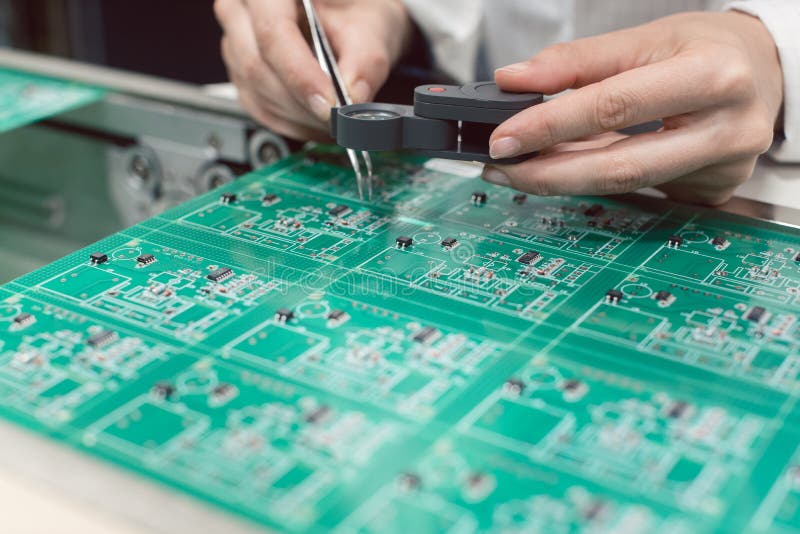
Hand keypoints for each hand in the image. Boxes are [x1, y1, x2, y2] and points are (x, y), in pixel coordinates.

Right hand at [214, 0, 411, 140]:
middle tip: (338, 117)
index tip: (329, 104)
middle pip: (258, 66)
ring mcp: (236, 42)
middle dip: (302, 102)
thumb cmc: (355, 10)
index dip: (301, 75)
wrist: (349, 18)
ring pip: (257, 91)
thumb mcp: (372, 27)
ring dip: (299, 116)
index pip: (273, 33)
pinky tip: (316, 121)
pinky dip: (291, 122)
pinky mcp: (241, 73)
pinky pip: (258, 107)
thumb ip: (365, 62)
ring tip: (334, 119)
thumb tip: (353, 98)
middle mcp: (242, 9)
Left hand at [483, 12, 782, 204]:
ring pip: (624, 185)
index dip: (551, 125)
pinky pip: (640, 189)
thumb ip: (577, 61)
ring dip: (563, 179)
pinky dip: (597, 178)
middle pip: (618, 167)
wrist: (766, 70)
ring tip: (520, 169)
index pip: (613, 106)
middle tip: (501, 168)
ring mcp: (722, 168)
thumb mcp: (646, 37)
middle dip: (548, 173)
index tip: (504, 137)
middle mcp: (725, 129)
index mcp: (711, 76)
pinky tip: (567, 168)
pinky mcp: (712, 190)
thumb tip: (514, 80)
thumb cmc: (708, 48)